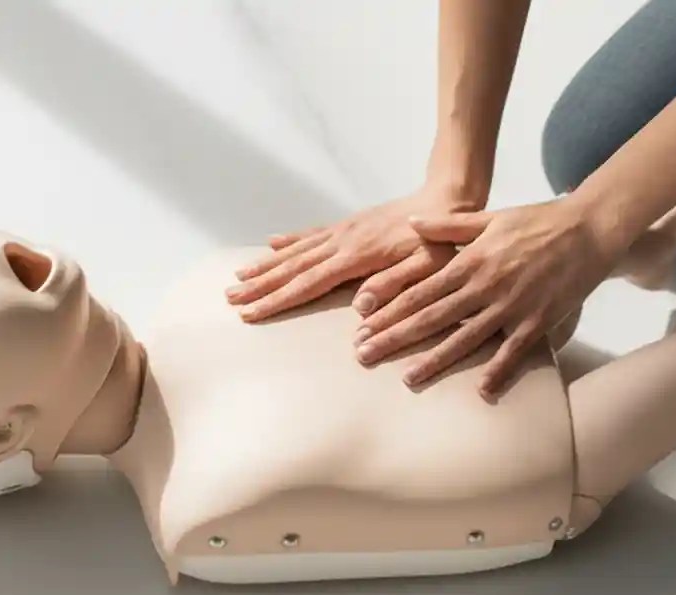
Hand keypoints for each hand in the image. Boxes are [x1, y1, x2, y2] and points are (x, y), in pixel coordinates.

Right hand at [225, 187, 481, 321]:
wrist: (445, 200)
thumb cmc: (439, 242)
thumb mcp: (426, 269)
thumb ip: (394, 287)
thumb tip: (360, 310)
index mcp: (356, 258)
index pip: (308, 284)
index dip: (277, 301)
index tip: (250, 313)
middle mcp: (341, 243)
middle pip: (292, 268)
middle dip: (259, 285)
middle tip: (229, 297)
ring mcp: (342, 231)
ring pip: (295, 251)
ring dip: (266, 265)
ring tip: (239, 275)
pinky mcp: (348, 225)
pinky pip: (311, 234)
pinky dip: (289, 241)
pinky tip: (271, 245)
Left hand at [353, 197, 622, 397]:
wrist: (589, 227)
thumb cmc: (536, 221)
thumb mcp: (488, 218)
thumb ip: (448, 226)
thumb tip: (411, 223)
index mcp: (469, 261)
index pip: (419, 291)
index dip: (388, 310)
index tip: (362, 327)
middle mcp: (484, 285)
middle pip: (431, 317)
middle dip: (395, 338)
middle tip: (363, 356)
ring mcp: (511, 305)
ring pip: (465, 338)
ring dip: (435, 360)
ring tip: (407, 378)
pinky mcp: (539, 320)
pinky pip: (515, 351)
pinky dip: (499, 371)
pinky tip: (481, 391)